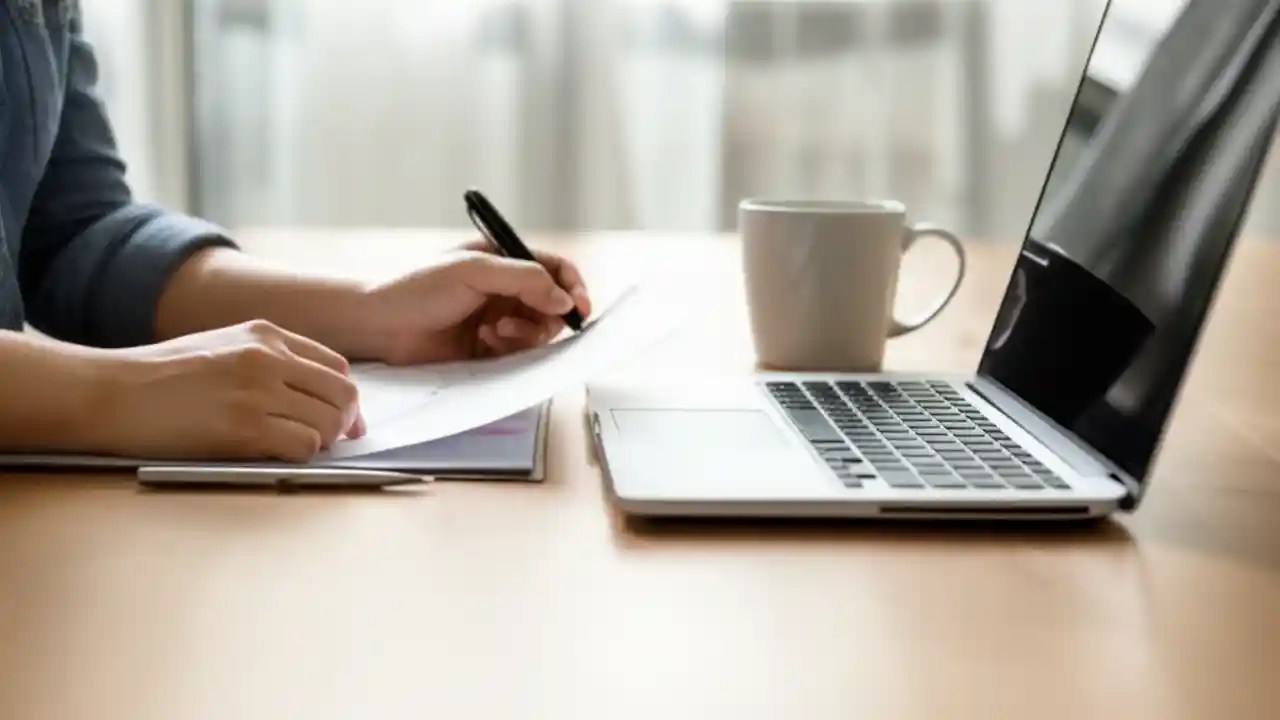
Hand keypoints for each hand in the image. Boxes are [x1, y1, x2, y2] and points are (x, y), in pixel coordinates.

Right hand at [99, 320, 364, 461]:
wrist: (112, 392)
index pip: (336, 366)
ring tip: (295, 447)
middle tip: (330, 441)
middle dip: (344, 421)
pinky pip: (304, 446)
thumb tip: (314, 396)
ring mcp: (258, 391)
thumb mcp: (222, 347)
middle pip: (343, 394)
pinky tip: (277, 455)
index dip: (344, 397)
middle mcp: (268, 357)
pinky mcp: (245, 427)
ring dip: (322, 442)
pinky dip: (301, 456)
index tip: (341, 418)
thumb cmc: (161, 377)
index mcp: (266, 334)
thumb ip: (268, 362)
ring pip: (329, 422)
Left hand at [362, 240, 591, 364]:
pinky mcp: (487, 348)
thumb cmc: (418, 287)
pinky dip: (508, 349)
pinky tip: (482, 342)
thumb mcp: (474, 270)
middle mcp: (505, 289)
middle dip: (545, 317)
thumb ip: (524, 280)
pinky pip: (518, 353)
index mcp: (504, 260)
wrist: (379, 324)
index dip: (573, 287)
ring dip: (523, 334)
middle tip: (522, 324)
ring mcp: (498, 318)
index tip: (579, 309)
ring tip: (493, 333)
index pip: (555, 269)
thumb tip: (565, 300)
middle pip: (552, 305)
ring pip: (537, 332)